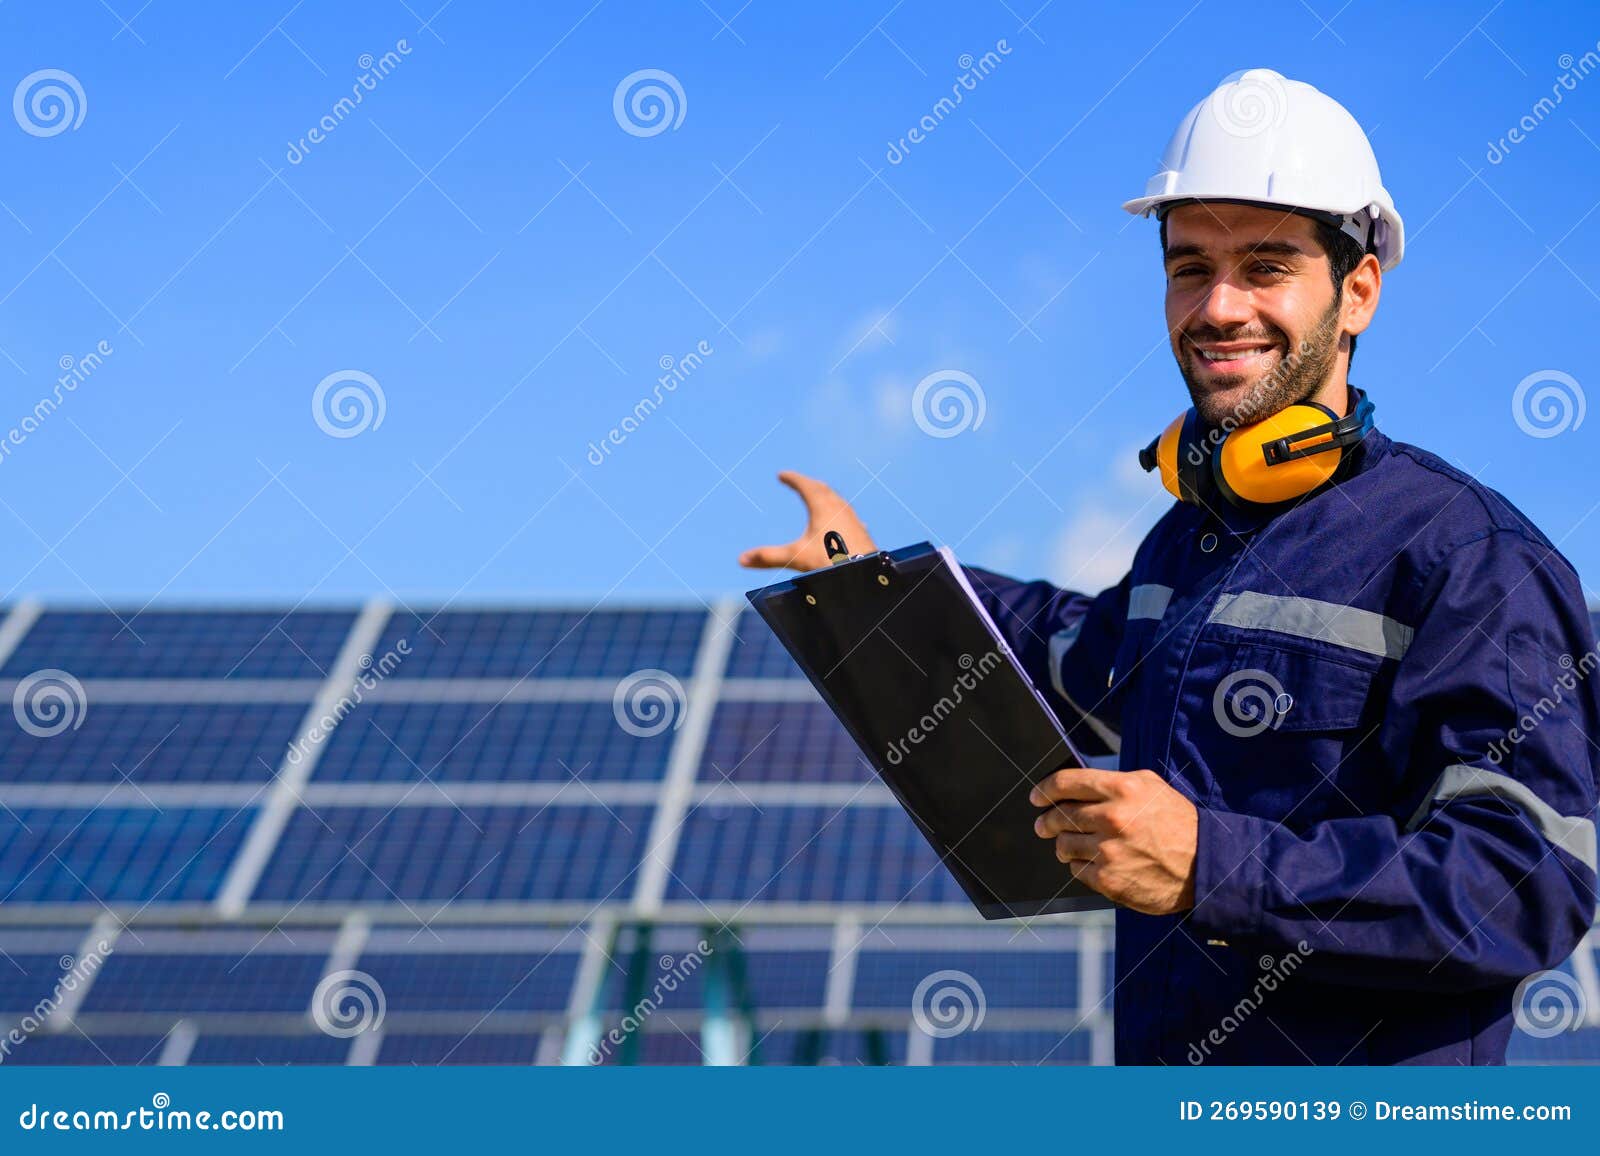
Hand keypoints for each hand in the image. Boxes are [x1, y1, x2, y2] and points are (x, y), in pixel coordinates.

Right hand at [738, 470, 877, 571]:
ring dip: (824, 494)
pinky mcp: (860, 530)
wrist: (866, 573)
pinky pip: (846, 513)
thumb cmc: (832, 563)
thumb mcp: (796, 558)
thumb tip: (741, 559)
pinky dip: (837, 510)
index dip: (792, 478)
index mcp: (822, 506)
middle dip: (807, 484)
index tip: (781, 475)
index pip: (804, 485)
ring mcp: (852, 518)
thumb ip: (769, 557)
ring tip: (818, 495)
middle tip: (797, 482)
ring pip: (836, 500)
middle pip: (821, 488)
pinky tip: (843, 519)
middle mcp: (839, 507)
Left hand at [1030, 767, 1197, 914]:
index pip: (1065, 783)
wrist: (1204, 865)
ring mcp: (1109, 851)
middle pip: (1059, 816)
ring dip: (1064, 844)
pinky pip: (1076, 870)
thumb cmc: (1177, 822)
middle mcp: (1112, 818)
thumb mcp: (1150, 787)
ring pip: (1064, 844)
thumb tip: (1077, 784)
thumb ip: (1113, 782)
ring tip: (1070, 845)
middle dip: (1045, 821)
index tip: (1036, 797)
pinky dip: (1080, 866)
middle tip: (1043, 825)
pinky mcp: (1109, 880)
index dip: (1044, 790)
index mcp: (1121, 790)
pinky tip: (1094, 862)